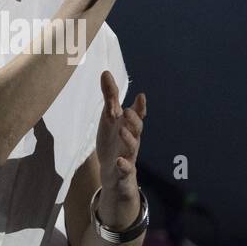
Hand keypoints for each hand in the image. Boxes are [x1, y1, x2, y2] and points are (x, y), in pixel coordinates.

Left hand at [95, 69, 146, 225]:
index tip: (141, 96)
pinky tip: (119, 161)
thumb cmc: (113, 141)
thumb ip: (110, 97)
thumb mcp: (110, 118)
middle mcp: (132, 140)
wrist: (112, 174)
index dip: (140, 107)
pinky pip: (125, 169)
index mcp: (129, 127)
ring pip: (132, 148)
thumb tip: (106, 72)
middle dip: (134, 120)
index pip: (137, 115)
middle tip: (127, 111)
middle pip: (136, 130)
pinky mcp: (122, 172)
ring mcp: (128, 156)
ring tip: (122, 131)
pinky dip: (123, 165)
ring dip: (128, 140)